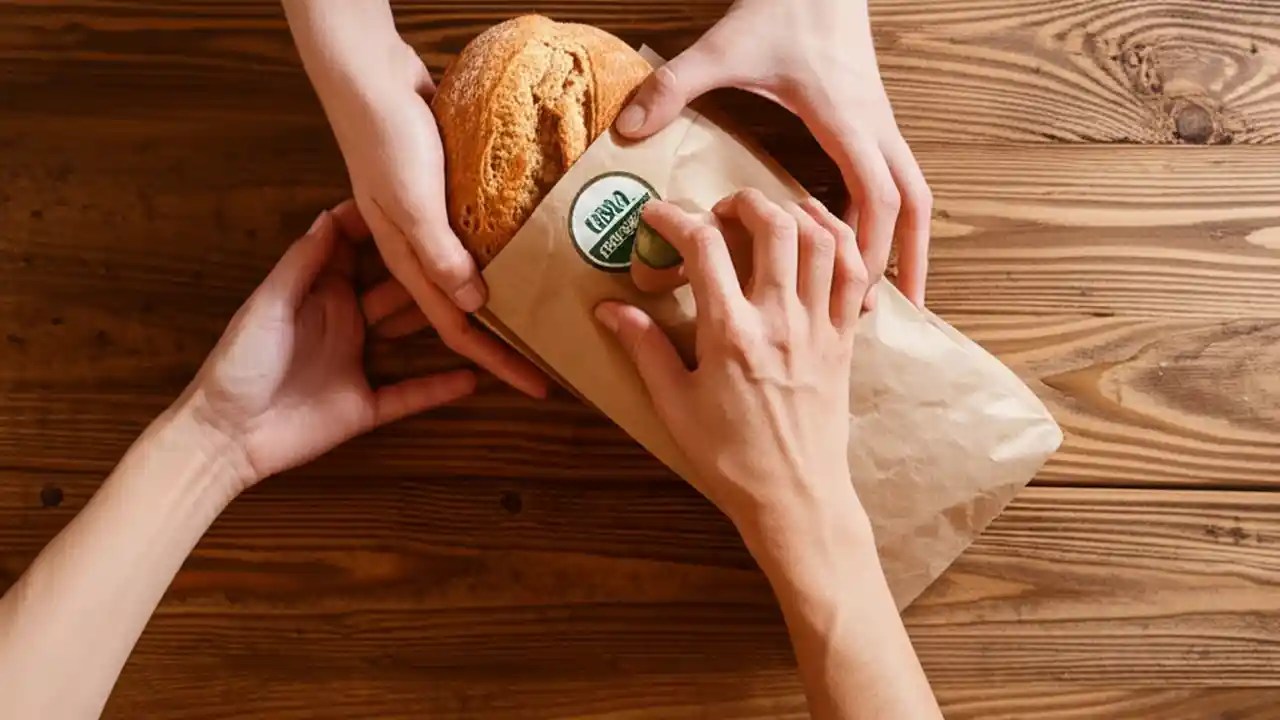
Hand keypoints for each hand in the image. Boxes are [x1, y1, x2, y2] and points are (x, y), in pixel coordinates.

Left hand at [184, 201, 476, 490]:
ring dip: (445, 321)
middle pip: (397, 287)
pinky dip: (441, 387)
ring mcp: (360, 361)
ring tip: (488, 305)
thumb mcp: (269, 305)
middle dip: (430, 269)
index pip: (359, 247)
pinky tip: (475, 377)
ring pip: (413, 333)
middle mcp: (346, 318)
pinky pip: (412, 394)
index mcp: (320, 290)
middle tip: (476, 250)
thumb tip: (334, 214)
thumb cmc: (238, 364)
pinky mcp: (368, 405)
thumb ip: (303, 263)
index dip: (388, 225)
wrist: (226, 437)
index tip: (424, 201)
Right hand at [284, 0, 547, 397]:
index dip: (497, 363)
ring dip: (500, 299)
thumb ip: (437, 253)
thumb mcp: (410, 201)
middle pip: (465, 311)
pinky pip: (475, 239)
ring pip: (469, 277)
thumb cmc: (385, 139)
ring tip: (544, 313)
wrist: (367, 77)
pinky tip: (523, 255)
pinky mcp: (441, 195)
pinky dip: (498, 255)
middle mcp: (417, 250)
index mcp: (408, 262)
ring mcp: (428, 223)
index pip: (457, 330)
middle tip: (551, 357)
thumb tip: (474, 304)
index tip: (538, 387)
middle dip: (504, 340)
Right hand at [596, 190, 871, 556]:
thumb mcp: (674, 406)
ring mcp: (819, 327)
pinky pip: (856, 274)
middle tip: (718, 212)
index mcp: (730, 334)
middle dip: (740, 202)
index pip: (704, 246)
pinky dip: (841, 242)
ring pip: (821, 240)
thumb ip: (645, 349)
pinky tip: (818, 238)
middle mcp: (779, 320)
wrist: (795, 499)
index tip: (656, 216)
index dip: (674, 217)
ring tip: (768, 217)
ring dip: (793, 213)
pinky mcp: (844, 340)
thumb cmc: (730, 460)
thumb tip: (610, 309)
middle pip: (772, 225)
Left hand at [616, 0, 929, 308]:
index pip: (874, 195)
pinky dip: (895, 219)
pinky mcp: (875, 121)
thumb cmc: (783, 9)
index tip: (857, 294)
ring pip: (916, 193)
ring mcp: (881, 125)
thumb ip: (675, 86)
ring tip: (901, 295)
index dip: (869, 248)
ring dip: (912, 243)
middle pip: (913, 204)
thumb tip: (629, 131)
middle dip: (908, 259)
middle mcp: (874, 129)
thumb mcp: (725, 48)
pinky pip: (900, 179)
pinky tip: (871, 246)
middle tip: (894, 314)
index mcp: (846, 122)